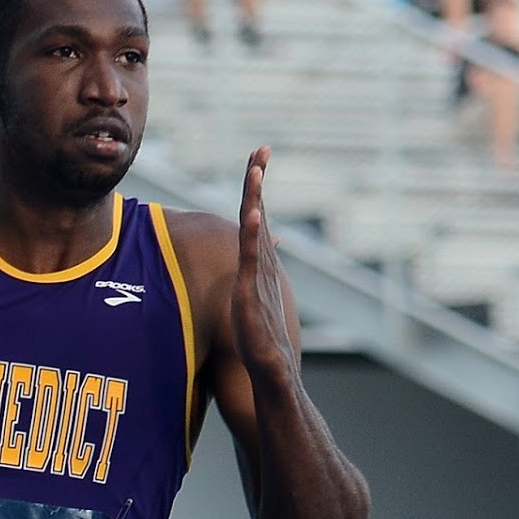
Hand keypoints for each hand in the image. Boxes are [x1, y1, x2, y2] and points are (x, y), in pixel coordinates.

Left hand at [231, 146, 297, 378]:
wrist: (271, 369)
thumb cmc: (258, 338)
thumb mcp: (249, 300)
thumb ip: (248, 280)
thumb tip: (247, 270)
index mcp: (258, 263)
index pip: (256, 217)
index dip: (255, 189)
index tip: (257, 158)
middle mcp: (262, 264)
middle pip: (259, 213)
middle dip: (258, 181)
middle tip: (260, 149)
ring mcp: (259, 277)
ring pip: (256, 230)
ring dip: (256, 199)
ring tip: (255, 171)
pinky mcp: (251, 293)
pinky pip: (251, 259)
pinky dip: (253, 236)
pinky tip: (251, 214)